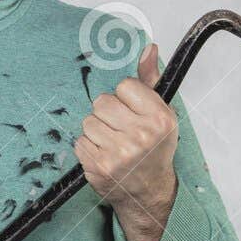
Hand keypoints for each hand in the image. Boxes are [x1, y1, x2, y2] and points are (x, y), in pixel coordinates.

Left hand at [74, 42, 178, 240]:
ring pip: (89, 121)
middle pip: (102, 102)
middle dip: (108, 113)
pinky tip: (104, 154)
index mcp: (159, 118)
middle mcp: (141, 136)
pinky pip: (80, 141)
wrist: (148, 192)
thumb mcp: (160, 114)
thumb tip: (148, 47)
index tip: (132, 112)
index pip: (125, 86)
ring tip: (112, 142)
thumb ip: (150, 80)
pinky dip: (89, 146)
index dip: (125, 98)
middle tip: (120, 128)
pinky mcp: (99, 167)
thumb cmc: (154, 149)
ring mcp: (119, 153)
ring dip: (97, 130)